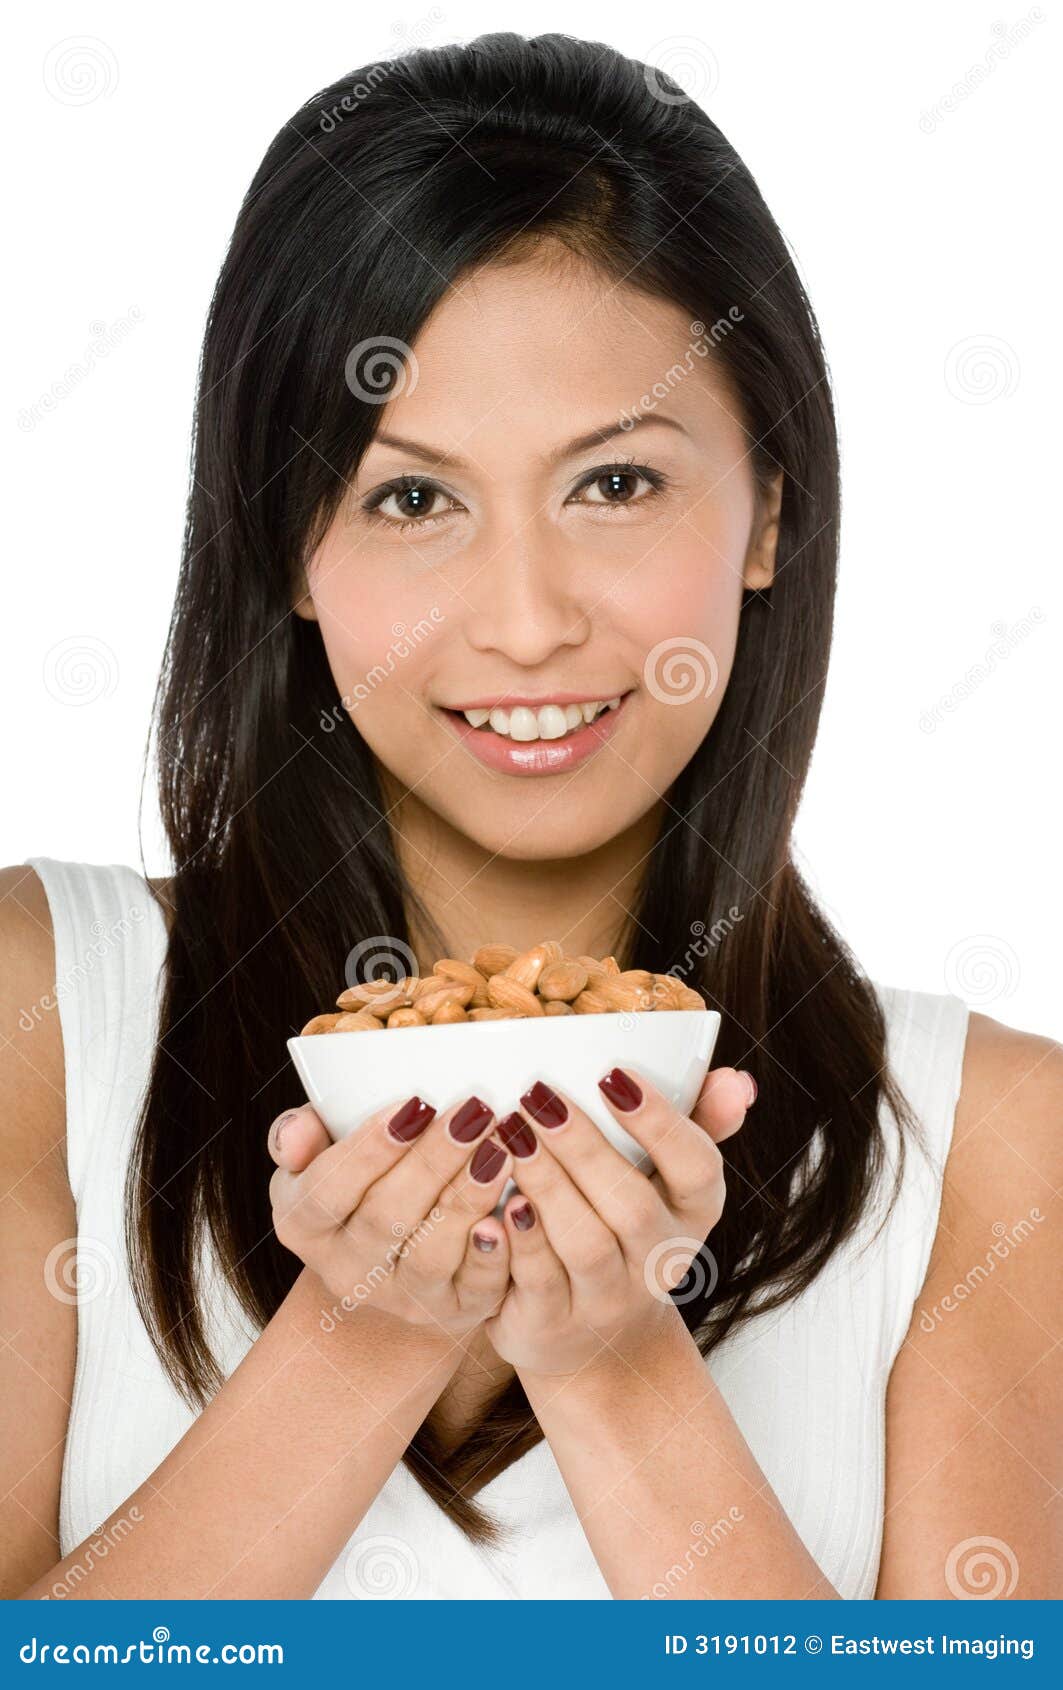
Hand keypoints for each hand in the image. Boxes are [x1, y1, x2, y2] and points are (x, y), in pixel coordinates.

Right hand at [267, 1093, 514, 1339]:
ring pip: (432, 1255)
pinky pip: (478, 1288)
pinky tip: (517, 1208)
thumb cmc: (359, 1185)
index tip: (414, 1104)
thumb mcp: (315, 1158)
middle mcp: (345, 1272)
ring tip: (498, 1149)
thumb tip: (298, 1131)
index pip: (326, 1191)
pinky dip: (498, 1251)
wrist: (395, 1256)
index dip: (369, 1149)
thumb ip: (296, 1137)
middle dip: (433, 1162)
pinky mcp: (453, 1313)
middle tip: (472, 1113)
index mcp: (302, 1226)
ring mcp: (400, 1299)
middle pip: (386, 1219)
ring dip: (468, 1198)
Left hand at [475, 1064, 753, 1374]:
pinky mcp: (554, 1324)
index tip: (613, 1074)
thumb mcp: (668, 1182)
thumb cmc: (625, 1230)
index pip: (697, 1169)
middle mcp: (659, 1262)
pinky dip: (519, 1241)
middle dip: (584, 1148)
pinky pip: (538, 1283)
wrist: (594, 1339)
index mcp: (693, 1215)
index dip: (661, 1122)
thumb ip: (700, 1123)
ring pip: (585, 1246)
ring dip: (547, 1186)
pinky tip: (495, 1201)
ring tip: (512, 1136)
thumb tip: (736, 1080)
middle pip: (632, 1207)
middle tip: (540, 1096)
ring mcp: (608, 1300)